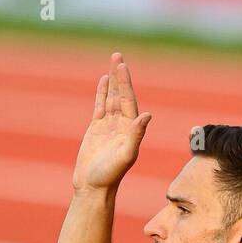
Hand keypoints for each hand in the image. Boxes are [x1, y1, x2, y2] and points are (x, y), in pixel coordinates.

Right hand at [71, 52, 151, 191]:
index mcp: (131, 129)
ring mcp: (109, 126)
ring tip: (113, 62)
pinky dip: (103, 93)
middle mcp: (122, 125)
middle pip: (122, 95)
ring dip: (113, 81)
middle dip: (120, 76)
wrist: (94, 187)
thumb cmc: (110, 174)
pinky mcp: (96, 129)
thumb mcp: (126, 155)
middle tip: (117, 55)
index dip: (126, 83)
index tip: (122, 66)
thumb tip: (147, 115)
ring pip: (112, 98)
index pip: (129, 101)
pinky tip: (104, 81)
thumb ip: (136, 135)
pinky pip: (101, 106)